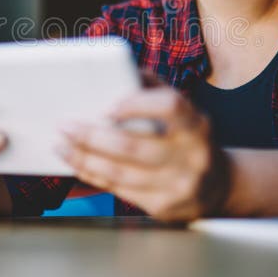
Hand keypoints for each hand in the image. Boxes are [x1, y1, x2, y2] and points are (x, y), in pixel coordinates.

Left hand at [56, 71, 230, 221]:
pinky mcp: (164, 207)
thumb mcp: (183, 110)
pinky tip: (78, 163)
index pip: (169, 107)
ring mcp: (179, 185)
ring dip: (84, 158)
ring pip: (120, 173)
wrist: (216, 185)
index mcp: (196, 124)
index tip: (108, 106)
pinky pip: (119, 190)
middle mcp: (192, 155)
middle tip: (65, 125)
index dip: (136, 105)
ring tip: (61, 145)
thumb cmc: (187, 138)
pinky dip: (93, 175)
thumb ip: (153, 88)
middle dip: (92, 136)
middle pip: (133, 146)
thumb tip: (118, 69)